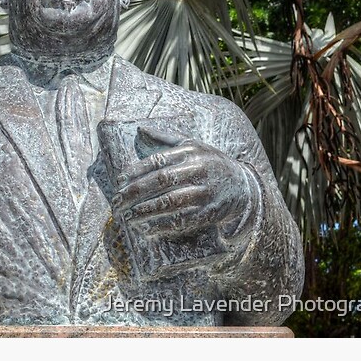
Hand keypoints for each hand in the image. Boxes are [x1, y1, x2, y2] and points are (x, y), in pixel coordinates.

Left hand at [112, 134, 255, 246]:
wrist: (244, 185)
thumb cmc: (211, 163)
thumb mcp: (193, 145)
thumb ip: (166, 138)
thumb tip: (140, 130)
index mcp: (190, 152)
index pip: (157, 161)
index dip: (136, 171)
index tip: (119, 181)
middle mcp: (197, 170)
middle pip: (161, 181)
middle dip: (135, 193)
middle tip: (117, 202)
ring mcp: (205, 192)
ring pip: (170, 202)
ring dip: (146, 211)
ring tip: (127, 217)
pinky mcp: (210, 212)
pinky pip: (183, 220)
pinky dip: (163, 226)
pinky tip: (147, 230)